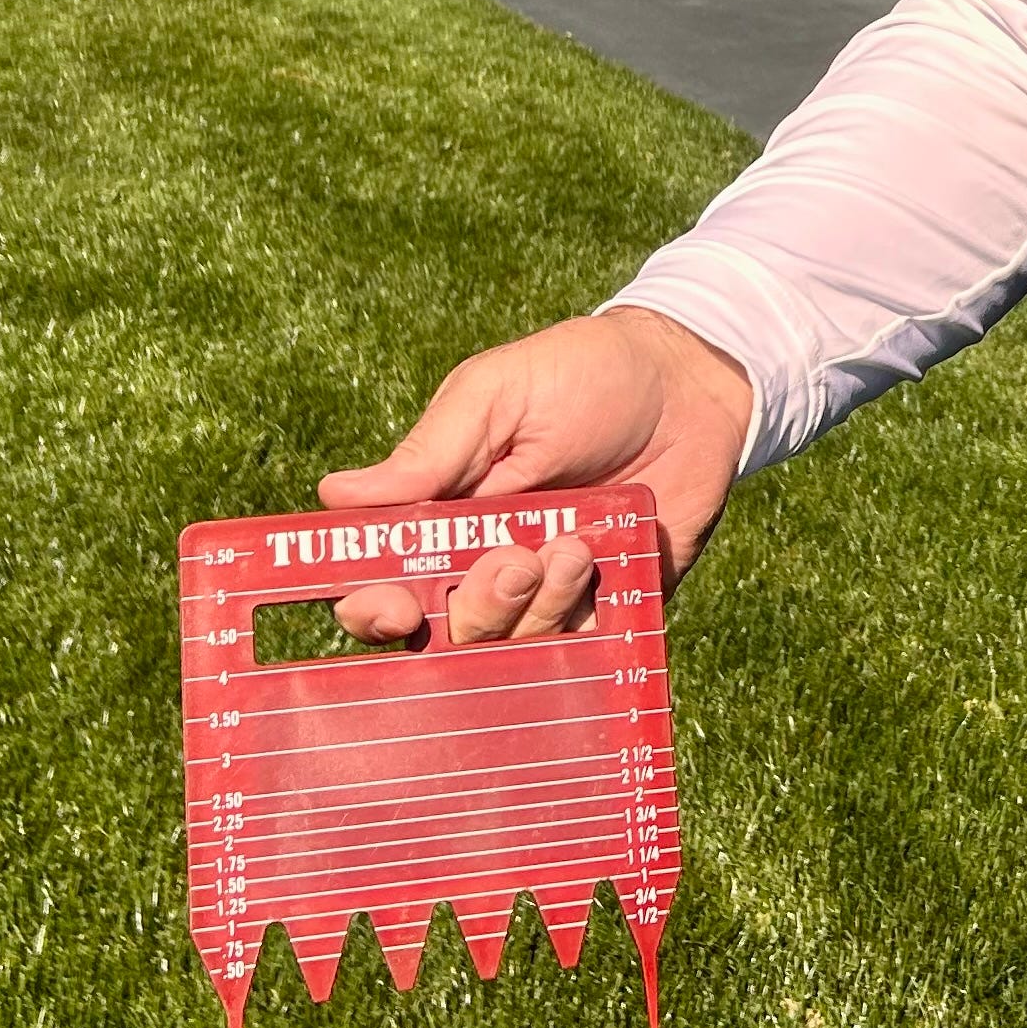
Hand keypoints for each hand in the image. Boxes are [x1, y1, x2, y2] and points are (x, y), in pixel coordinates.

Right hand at [319, 307, 753, 648]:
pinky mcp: (616, 606)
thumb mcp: (497, 395)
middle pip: (449, 636)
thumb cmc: (582, 376)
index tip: (393, 605)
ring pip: (517, 649)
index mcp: (441, 522)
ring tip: (576, 544)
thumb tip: (335, 495)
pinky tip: (603, 563)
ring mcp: (553, 595)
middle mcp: (488, 569)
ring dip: (540, 606)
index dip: (376, 613)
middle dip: (476, 609)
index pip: (384, 592)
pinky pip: (588, 651)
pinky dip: (589, 622)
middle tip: (514, 559)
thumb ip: (429, 453)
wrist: (691, 382)